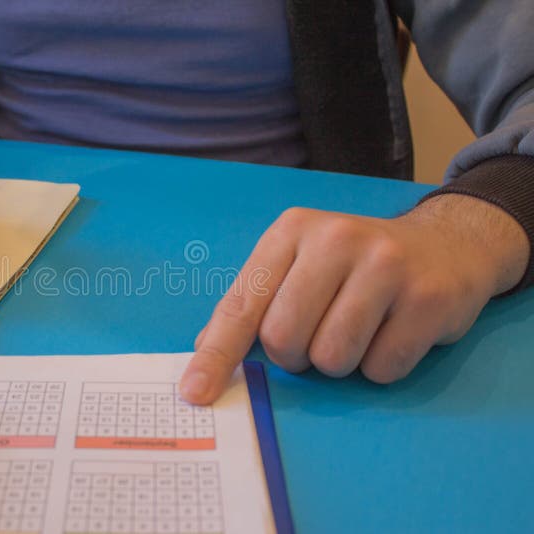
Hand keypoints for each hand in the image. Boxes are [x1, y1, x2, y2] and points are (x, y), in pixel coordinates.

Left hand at [180, 194, 528, 403]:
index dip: (217, 354)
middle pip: (283, 339)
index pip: (241, 305)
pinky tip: (393, 331)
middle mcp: (335, 239)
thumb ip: (253, 304)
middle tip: (320, 332)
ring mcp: (385, 265)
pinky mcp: (427, 296)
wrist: (444, 244)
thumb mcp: (297, 265)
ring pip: (332, 359)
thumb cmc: (354, 265)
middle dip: (296, 356)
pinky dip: (381, 366)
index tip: (196, 391)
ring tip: (359, 329)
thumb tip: (203, 352)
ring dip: (339, 363)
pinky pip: (382, 369)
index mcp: (290, 232)